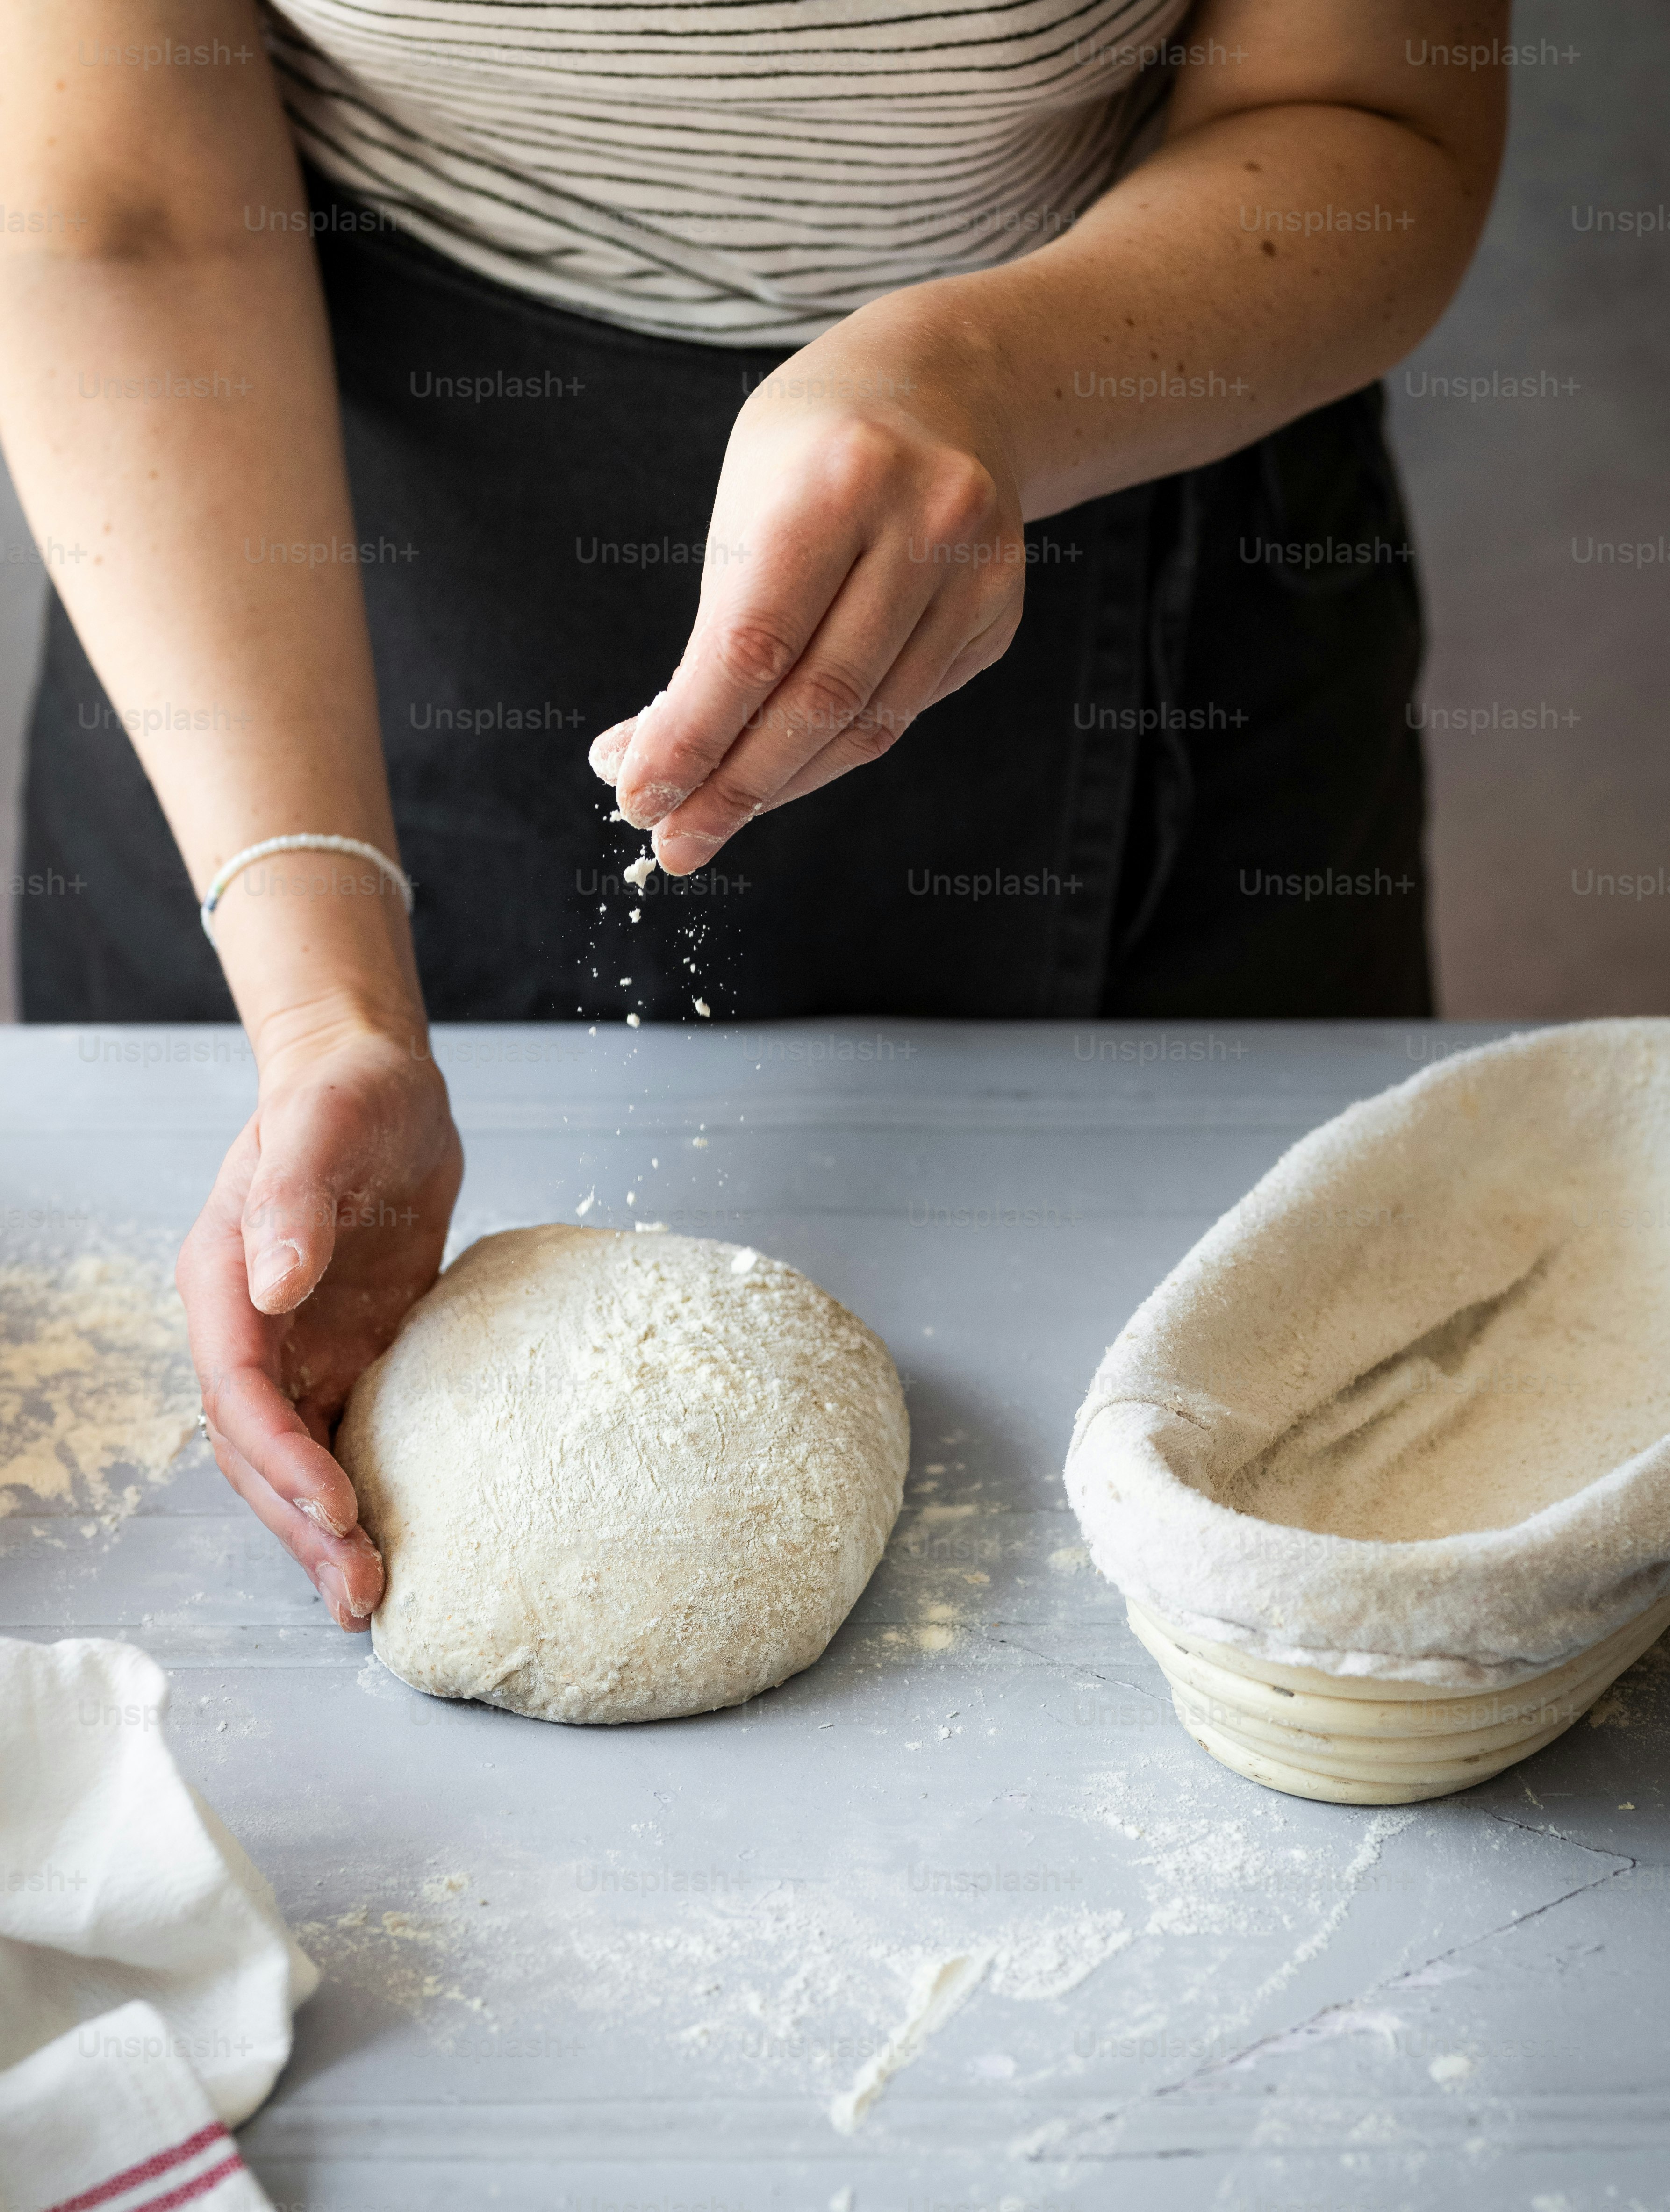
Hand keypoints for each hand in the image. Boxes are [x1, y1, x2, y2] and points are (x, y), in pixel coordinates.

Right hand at [177, 1020, 463, 1628]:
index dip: (282, 1456)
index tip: (336, 1506)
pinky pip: (339, 1434)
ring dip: (321, 1529)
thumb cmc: (345, 1096)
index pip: (239, 1392)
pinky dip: (356, 1490)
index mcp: (225, 1280)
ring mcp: (295, 1345)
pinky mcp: (346, 1350)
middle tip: (359, 1591)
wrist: (378, 1085)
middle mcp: (250, 1326)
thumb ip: (295, 1202)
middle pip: (257, 1449)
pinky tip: (388, 1540)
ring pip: (293, 1458)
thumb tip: (275, 1280)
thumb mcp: (323, 1129)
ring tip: (367, 1596)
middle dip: (301, 1524)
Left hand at [589, 290, 1026, 871]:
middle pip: (819, 700)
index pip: (753, 646)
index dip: (692, 738)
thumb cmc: (813, 452)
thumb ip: (710, 635)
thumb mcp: (747, 506)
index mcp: (840, 479)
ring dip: (783, 786)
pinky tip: (787, 765)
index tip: (638, 800)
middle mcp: (924, 525)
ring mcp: (977, 575)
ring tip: (713, 819)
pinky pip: (905, 710)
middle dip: (734, 787)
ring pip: (869, 724)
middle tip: (674, 845)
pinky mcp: (998, 616)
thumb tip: (647, 762)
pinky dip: (836, 750)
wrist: (946, 390)